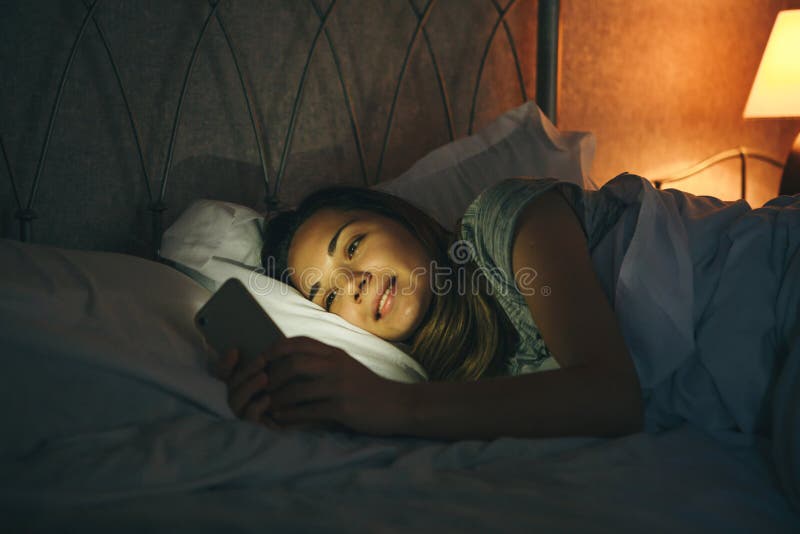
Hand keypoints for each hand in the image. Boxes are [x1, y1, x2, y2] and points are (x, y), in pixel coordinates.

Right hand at [214, 348, 277, 428]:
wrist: (292, 430)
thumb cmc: (281, 401)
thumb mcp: (268, 380)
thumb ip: (256, 369)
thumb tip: (238, 351)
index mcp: (235, 391)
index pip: (222, 376)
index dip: (225, 364)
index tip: (236, 351)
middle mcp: (232, 405)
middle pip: (231, 387)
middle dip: (245, 373)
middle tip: (262, 360)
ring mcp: (238, 418)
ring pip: (236, 402)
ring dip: (249, 387)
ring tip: (264, 377)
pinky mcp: (249, 431)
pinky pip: (248, 418)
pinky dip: (255, 407)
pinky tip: (267, 399)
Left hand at [262, 336, 407, 435]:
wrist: (398, 405)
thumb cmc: (367, 388)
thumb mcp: (345, 366)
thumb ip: (322, 361)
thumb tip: (289, 361)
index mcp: (334, 353)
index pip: (297, 342)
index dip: (273, 350)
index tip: (260, 362)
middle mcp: (335, 365)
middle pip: (293, 363)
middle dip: (271, 376)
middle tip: (259, 389)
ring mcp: (339, 386)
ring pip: (297, 388)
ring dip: (277, 400)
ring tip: (266, 407)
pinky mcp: (343, 408)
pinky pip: (308, 411)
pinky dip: (290, 417)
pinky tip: (281, 421)